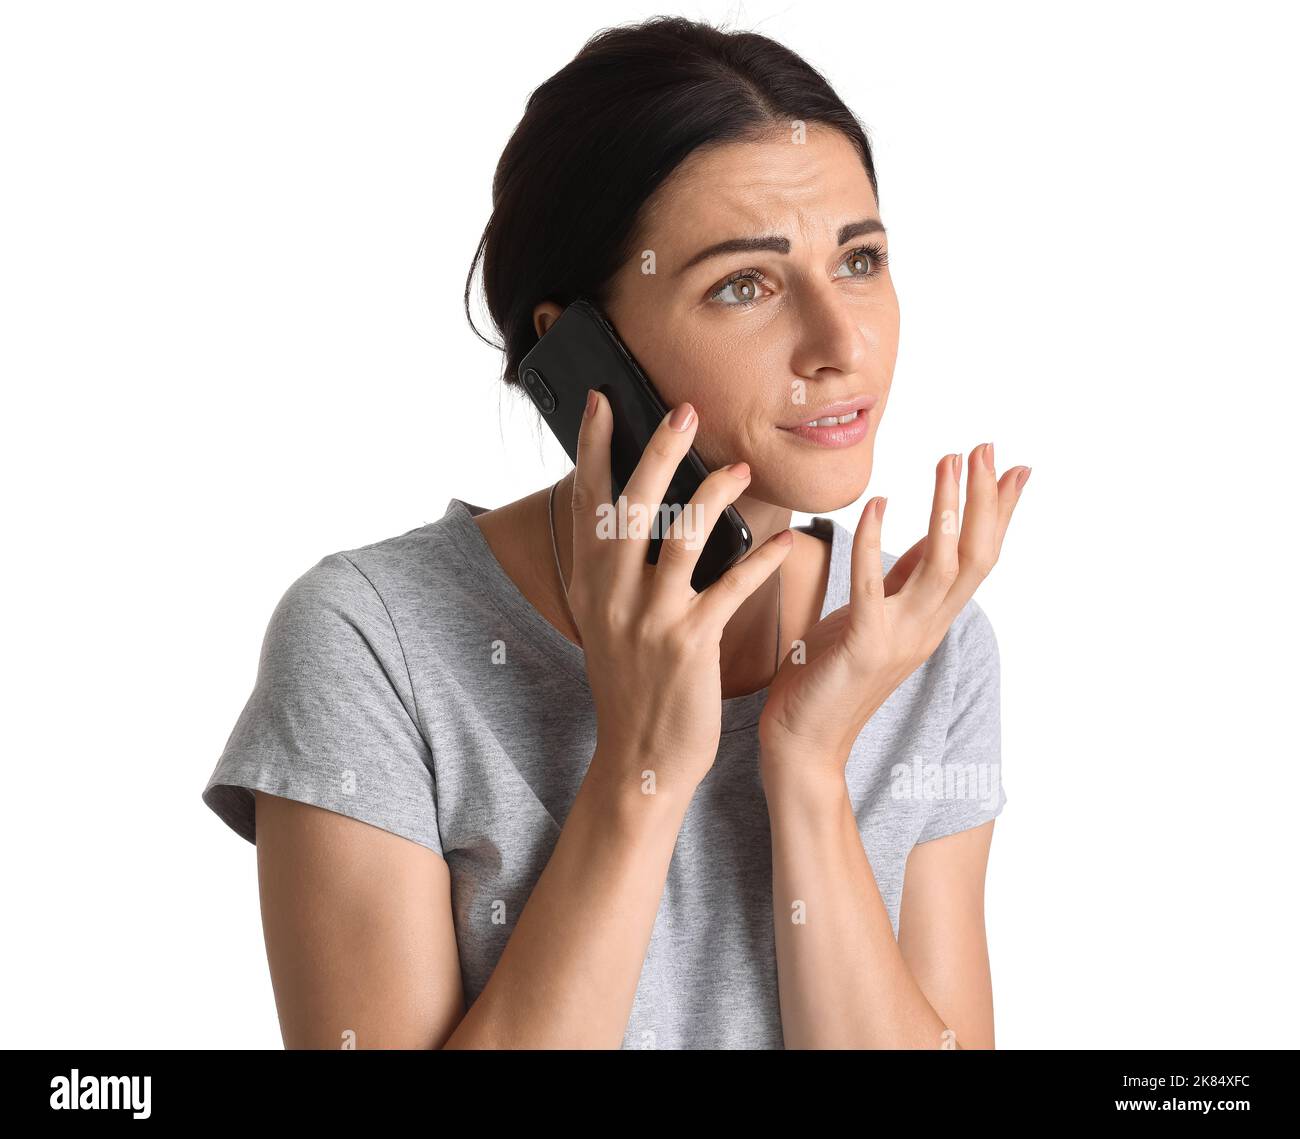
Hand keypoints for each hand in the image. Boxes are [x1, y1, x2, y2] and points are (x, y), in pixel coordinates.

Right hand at [571, 389, 794, 800]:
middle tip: (684, 411)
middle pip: (631, 506)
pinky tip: (784, 541)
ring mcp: (649, 620)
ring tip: (741, 468)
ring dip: (713, 495)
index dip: (594, 447)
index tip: (602, 401)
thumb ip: (613, 571)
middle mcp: (612, 596)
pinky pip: (731, 589)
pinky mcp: (689, 645)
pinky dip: (761, 561)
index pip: (587, 502)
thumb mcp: (606, 623)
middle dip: (658, 452)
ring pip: (681, 538)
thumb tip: (632, 513)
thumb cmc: (632, 684)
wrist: (640, 757)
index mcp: (590, 585)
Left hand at [758, 444, 1028, 780]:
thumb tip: (937, 535)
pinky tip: (875, 505)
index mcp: (932, 619)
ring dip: (948, 509)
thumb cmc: (830, 676)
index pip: (981, 558)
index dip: (999, 512)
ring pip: (945, 567)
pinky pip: (874, 586)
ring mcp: (901, 638)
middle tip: (985, 448)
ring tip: (949, 461)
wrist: (803, 743)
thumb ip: (906, 580)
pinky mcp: (864, 646)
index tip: (1013, 466)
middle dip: (984, 499)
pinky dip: (874, 541)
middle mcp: (927, 628)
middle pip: (978, 557)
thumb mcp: (875, 615)